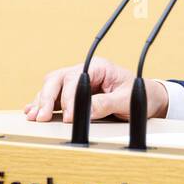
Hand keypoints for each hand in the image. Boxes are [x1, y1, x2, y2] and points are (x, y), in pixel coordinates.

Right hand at [23, 58, 169, 122]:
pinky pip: (54, 97)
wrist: (150, 99)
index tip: (68, 116)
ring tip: (34, 117)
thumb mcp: (127, 100)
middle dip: (47, 98)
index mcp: (98, 67)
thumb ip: (107, 104)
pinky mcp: (74, 95)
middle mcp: (84, 72)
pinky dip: (42, 104)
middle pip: (57, 79)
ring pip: (51, 87)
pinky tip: (33, 112)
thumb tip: (86, 110)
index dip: (69, 98)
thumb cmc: (142, 95)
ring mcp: (77, 83)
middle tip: (42, 117)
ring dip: (41, 101)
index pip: (75, 78)